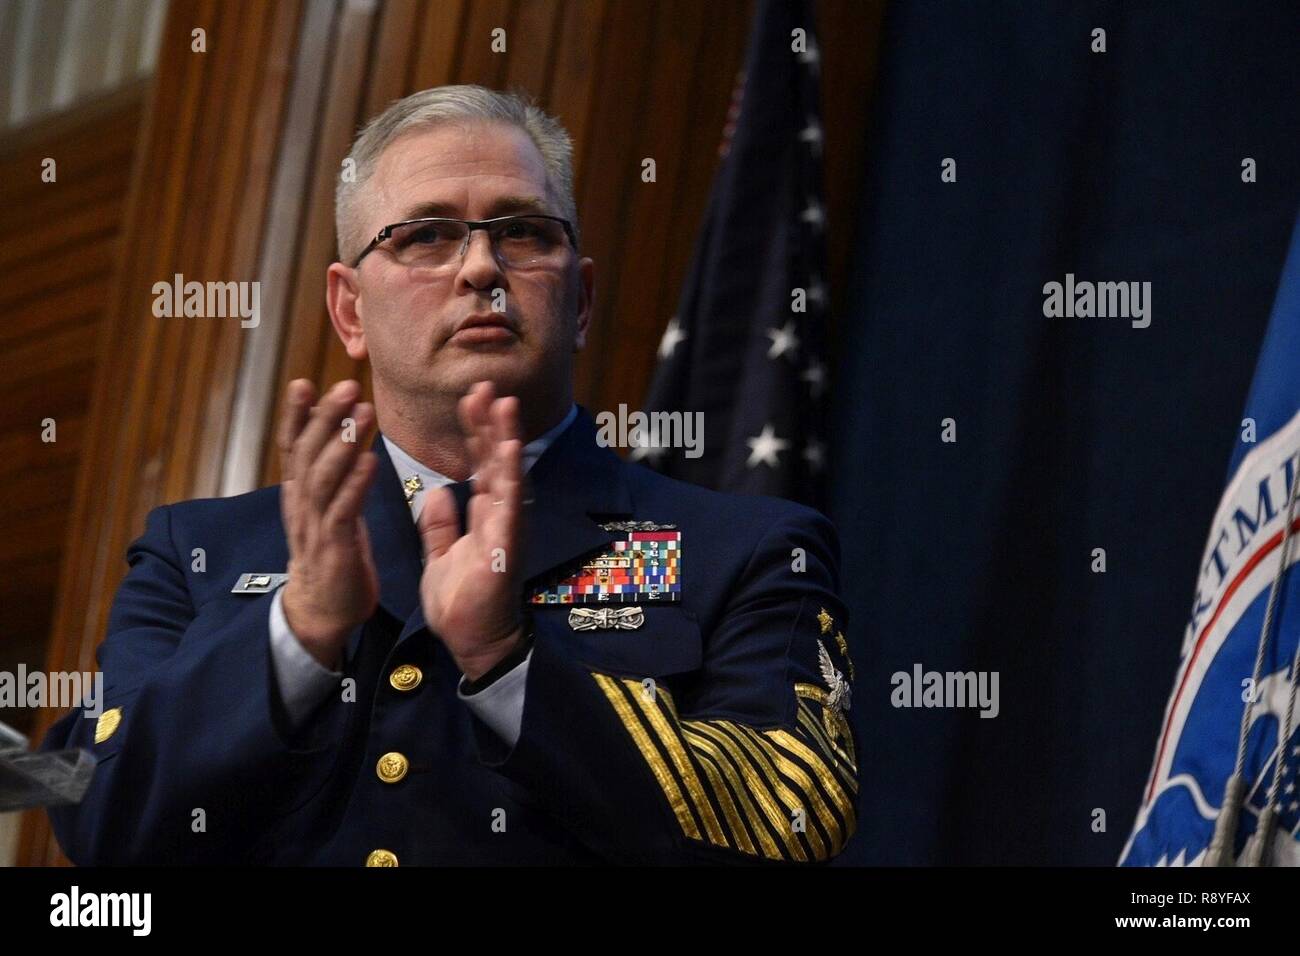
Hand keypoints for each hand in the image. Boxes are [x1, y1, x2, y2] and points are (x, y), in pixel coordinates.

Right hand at [277, 379, 379, 669]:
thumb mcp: (328, 507)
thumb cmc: (332, 553)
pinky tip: (370, 461)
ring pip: (323, 477)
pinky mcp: (335, 547)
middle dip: (324, 418)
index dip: (297, 415)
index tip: (304, 382)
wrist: (322, 611)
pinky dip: (356, 484)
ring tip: (360, 412)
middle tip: (345, 386)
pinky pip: (344, 510)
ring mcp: (315, 526)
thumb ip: (331, 473)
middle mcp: (302, 504)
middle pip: (307, 453)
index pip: (293, 447)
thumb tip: (339, 433)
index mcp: (300, 493)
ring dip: (342, 442)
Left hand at [418, 382, 524, 681]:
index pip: (480, 463)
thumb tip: (437, 492)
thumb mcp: (440, 555)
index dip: (475, 431)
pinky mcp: (505, 542)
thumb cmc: (462, 602)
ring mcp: (506, 526)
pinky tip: (508, 446)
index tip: (470, 398)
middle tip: (484, 384)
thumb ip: (440, 524)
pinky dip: (509, 472)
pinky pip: (508, 502)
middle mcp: (499, 514)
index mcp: (483, 515)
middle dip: (490, 421)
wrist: (472, 640)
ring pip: (506, 472)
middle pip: (495, 459)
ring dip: (504, 436)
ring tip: (501, 402)